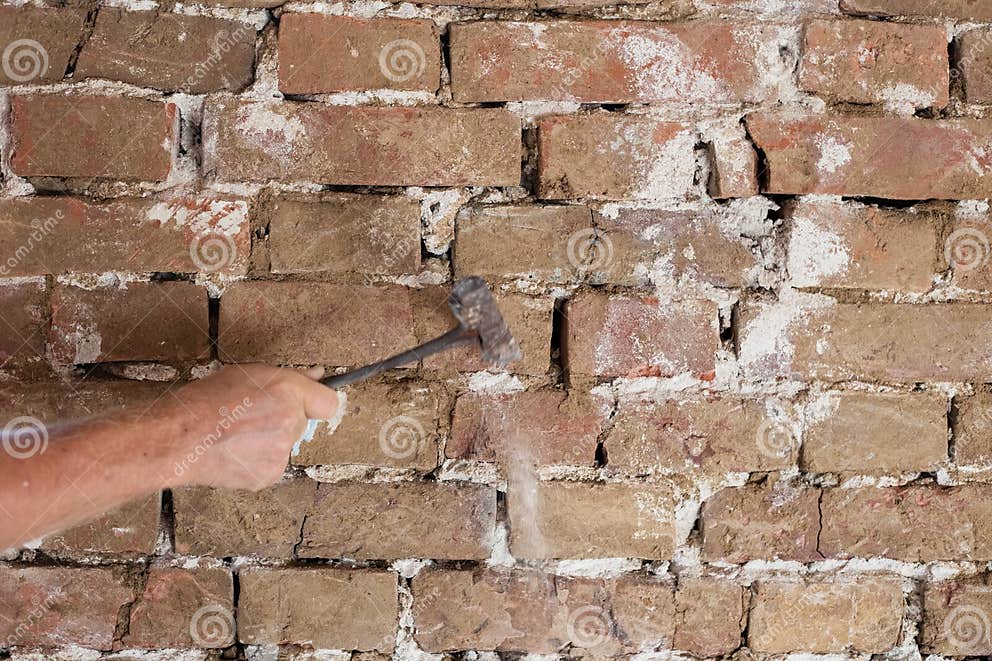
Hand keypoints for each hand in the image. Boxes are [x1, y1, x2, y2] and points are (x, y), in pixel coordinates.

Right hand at [166, 364, 338, 490]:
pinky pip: (273, 464)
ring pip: (286, 444)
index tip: (306, 403)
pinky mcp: (271, 474)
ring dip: (270, 440)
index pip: (328, 402)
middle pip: (302, 422)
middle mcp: (291, 420)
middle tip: (251, 416)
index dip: (315, 401)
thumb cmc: (202, 403)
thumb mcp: (244, 374)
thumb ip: (287, 377)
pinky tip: (235, 452)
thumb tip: (316, 375)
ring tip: (236, 435)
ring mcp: (282, 450)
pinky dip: (258, 460)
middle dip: (284, 419)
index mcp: (287, 391)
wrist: (177, 440)